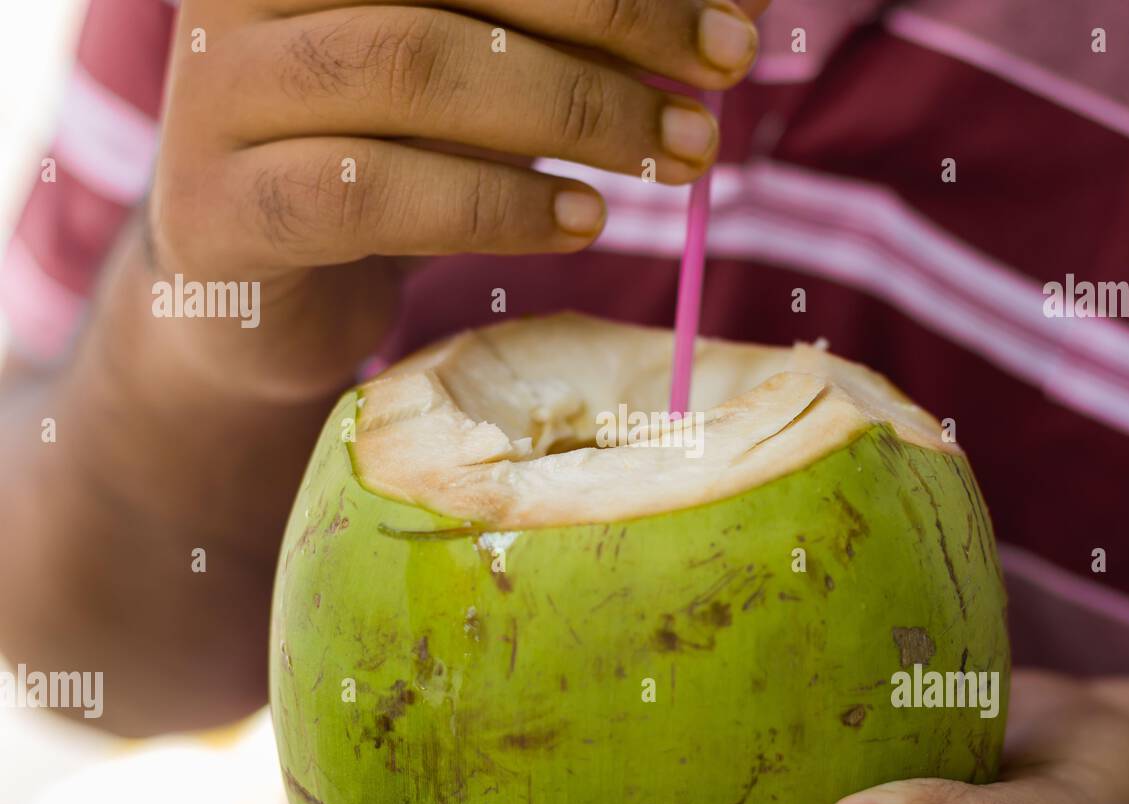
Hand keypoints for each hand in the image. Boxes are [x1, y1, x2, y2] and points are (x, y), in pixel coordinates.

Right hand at [148, 0, 767, 399]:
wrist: (266, 288)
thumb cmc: (396, 156)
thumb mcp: (493, 71)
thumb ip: (587, 30)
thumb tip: (747, 2)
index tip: (734, 14)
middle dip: (613, 19)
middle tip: (724, 73)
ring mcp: (218, 90)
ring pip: (413, 66)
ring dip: (576, 112)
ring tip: (678, 156)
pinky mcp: (221, 209)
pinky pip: (372, 193)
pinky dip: (497, 206)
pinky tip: (583, 222)